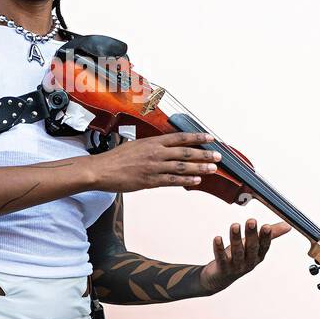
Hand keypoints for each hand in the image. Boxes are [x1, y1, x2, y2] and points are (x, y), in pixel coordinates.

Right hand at [85, 131, 221, 193]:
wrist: (101, 170)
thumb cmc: (116, 158)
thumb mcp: (135, 145)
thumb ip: (152, 146)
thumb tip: (165, 147)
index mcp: (153, 142)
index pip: (180, 138)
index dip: (197, 137)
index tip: (210, 138)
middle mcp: (156, 153)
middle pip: (185, 152)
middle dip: (204, 154)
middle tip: (218, 157)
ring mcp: (154, 167)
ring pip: (182, 167)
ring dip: (200, 168)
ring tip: (213, 169)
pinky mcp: (150, 181)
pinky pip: (172, 180)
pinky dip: (186, 180)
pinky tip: (196, 180)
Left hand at [199, 218, 291, 293]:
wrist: (220, 278)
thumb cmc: (239, 257)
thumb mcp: (254, 246)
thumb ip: (270, 235)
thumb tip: (288, 226)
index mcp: (258, 256)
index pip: (264, 246)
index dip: (266, 237)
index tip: (266, 226)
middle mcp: (249, 262)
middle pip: (251, 248)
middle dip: (251, 235)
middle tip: (251, 221)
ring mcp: (236, 267)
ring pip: (237, 252)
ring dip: (236, 238)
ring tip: (234, 225)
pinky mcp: (222, 269)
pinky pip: (221, 258)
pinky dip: (219, 248)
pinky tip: (217, 238)